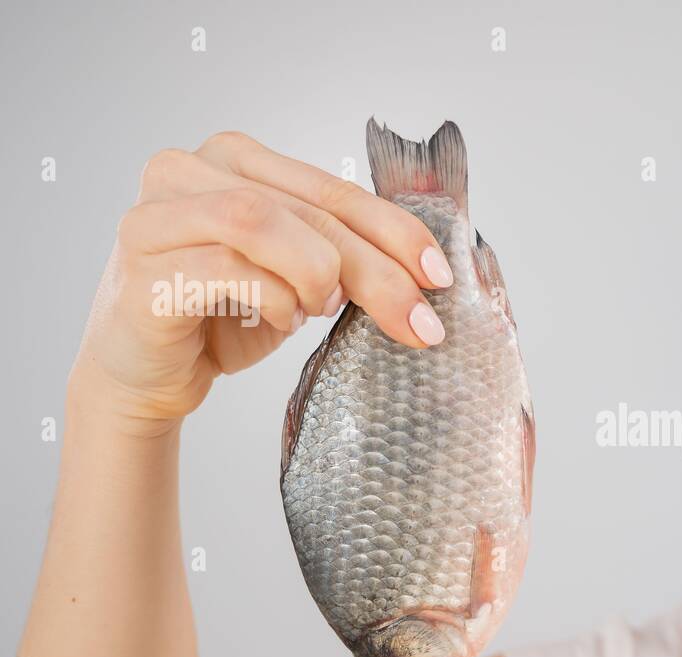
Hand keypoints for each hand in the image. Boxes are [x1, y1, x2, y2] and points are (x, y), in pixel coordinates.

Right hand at [72, 130, 454, 434]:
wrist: (147, 376)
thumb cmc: (223, 320)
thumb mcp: (296, 279)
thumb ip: (341, 253)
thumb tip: (426, 273)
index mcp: (235, 159)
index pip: (333, 188)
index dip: (395, 229)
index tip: (440, 276)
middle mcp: (188, 170)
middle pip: (308, 209)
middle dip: (377, 269)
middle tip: (419, 322)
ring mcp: (157, 214)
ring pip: (262, 221)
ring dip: (317, 273)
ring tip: (323, 311)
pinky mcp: (144, 265)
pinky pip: (228, 268)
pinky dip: (273, 299)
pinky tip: (283, 320)